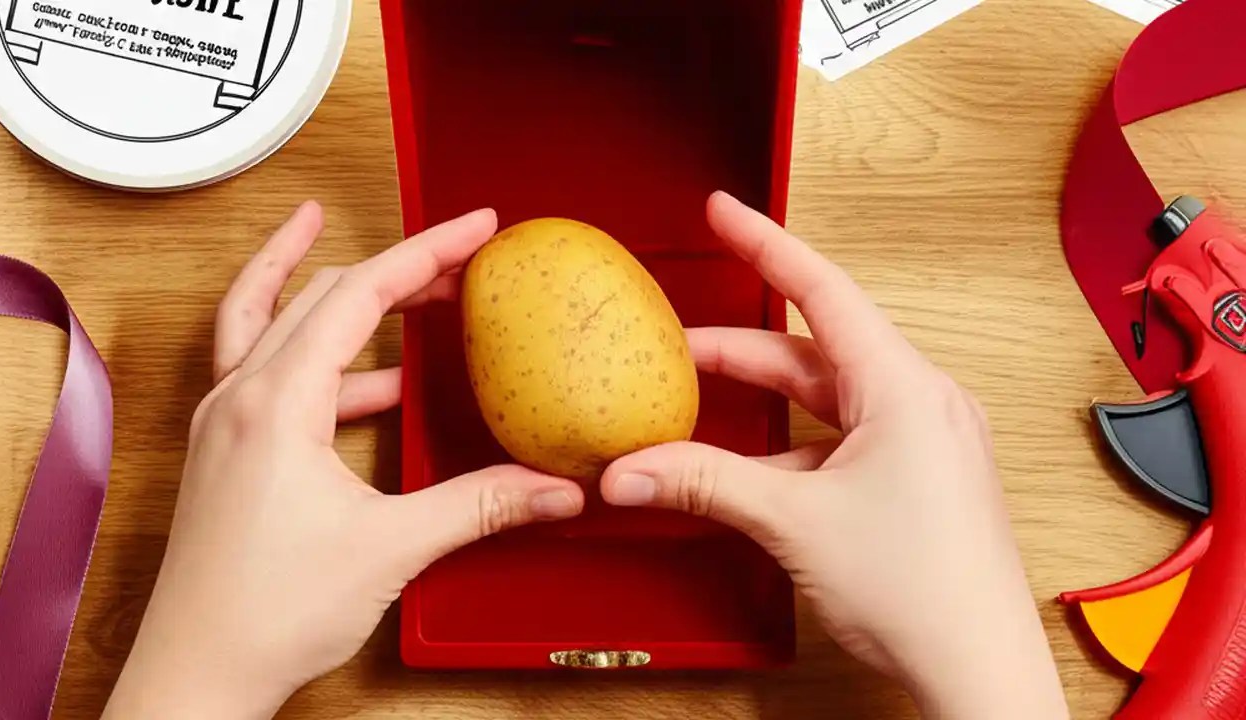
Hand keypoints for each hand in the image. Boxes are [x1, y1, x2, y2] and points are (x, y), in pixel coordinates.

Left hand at [103, 203, 584, 718]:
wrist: (195, 675)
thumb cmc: (266, 613)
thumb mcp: (391, 548)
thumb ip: (479, 504)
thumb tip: (554, 487)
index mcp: (274, 401)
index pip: (358, 293)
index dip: (425, 251)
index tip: (473, 227)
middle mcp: (239, 398)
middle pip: (317, 293)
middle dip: (391, 264)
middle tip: (451, 253)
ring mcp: (226, 424)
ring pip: (271, 319)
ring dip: (329, 287)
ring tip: (394, 280)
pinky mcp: (228, 453)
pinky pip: (267, 371)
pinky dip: (321, 358)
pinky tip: (373, 386)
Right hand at [600, 192, 1067, 719]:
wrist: (976, 669)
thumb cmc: (923, 592)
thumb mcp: (793, 521)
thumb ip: (704, 484)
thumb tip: (634, 470)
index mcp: (903, 388)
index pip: (821, 289)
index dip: (764, 242)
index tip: (725, 209)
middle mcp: (918, 403)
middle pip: (811, 349)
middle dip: (737, 345)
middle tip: (674, 338)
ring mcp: (919, 442)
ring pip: (823, 397)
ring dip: (760, 399)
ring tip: (695, 397)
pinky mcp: (913, 477)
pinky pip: (839, 438)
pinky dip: (786, 443)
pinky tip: (741, 464)